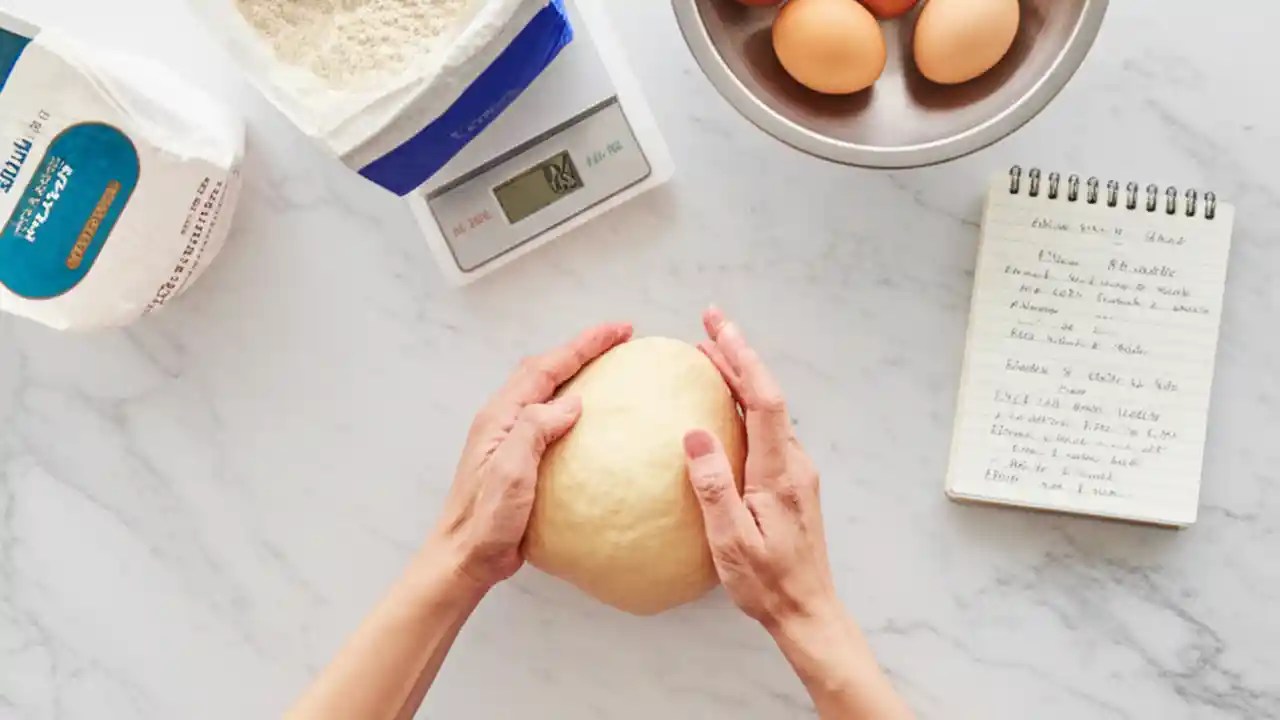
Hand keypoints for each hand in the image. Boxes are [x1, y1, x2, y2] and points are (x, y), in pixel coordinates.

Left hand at [430, 322, 632, 591]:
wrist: (465, 557)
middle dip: (582, 350)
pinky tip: (594, 420)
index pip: (547, 367)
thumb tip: (573, 402)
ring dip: (578, 374)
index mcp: (500, 416)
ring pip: (547, 392)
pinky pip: (551, 421)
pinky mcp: (521, 460)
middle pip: (546, 370)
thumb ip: (536, 429)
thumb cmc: (484, 520)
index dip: (584, 345)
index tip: (619, 331)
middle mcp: (504, 421)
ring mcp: (511, 440)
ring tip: (611, 369)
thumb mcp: (511, 471)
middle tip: (619, 340)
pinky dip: (575, 407)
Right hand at [683, 307, 835, 628]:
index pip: (763, 400)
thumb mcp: (732, 542)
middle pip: (767, 394)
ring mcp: (795, 471)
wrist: (808, 611)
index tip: (718, 328)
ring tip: (709, 355)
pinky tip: (724, 405)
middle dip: (738, 354)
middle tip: (709, 322)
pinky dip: (744, 404)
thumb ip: (714, 488)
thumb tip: (695, 435)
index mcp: (778, 473)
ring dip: (741, 377)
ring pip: (767, 410)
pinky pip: (766, 429)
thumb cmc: (768, 584)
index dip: (742, 358)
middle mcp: (793, 464)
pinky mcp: (790, 481)